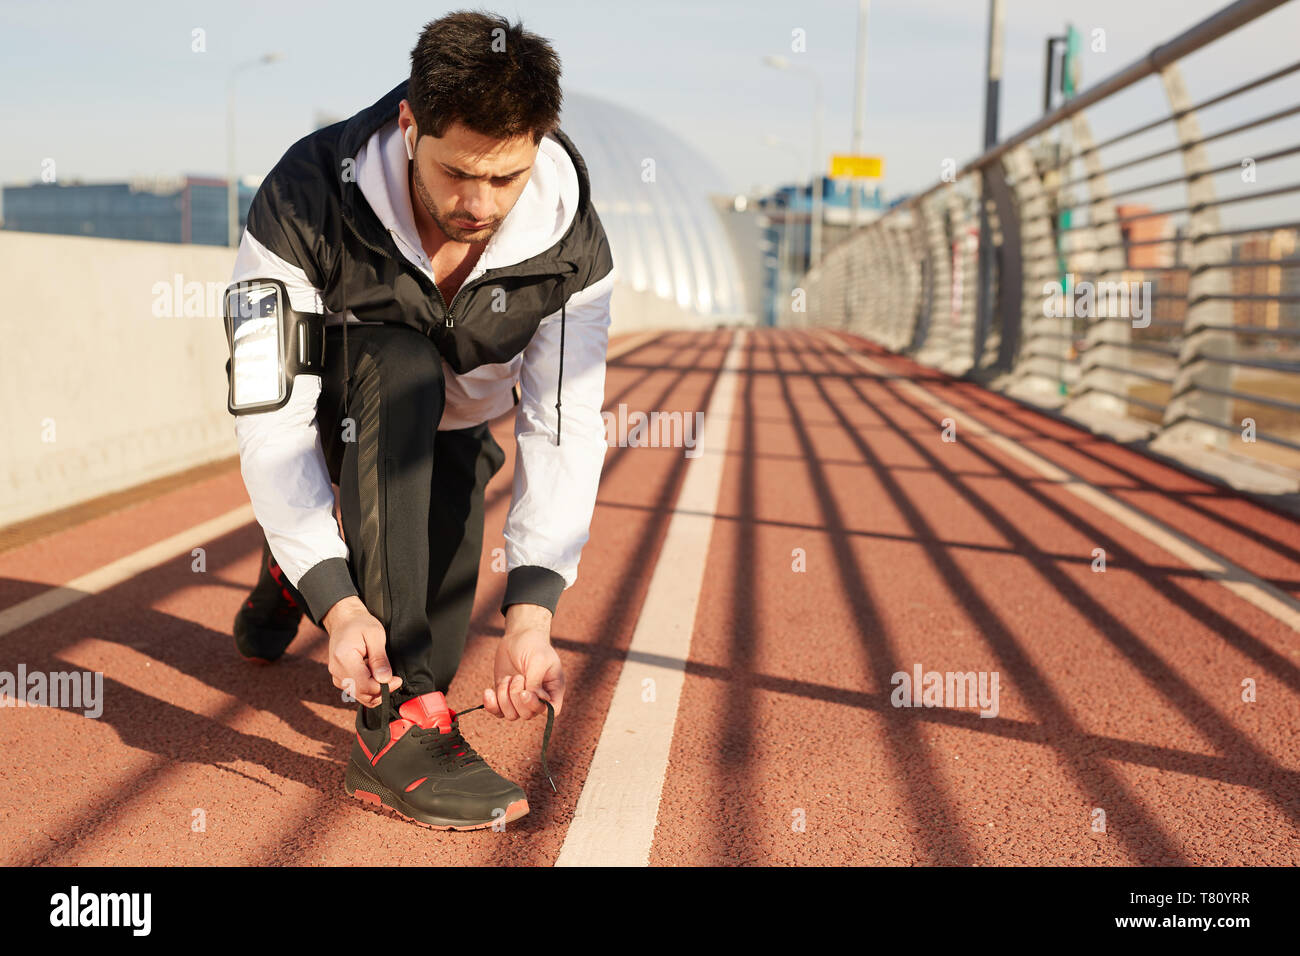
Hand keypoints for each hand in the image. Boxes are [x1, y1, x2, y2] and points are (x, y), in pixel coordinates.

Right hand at [324, 596, 400, 707]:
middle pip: (362, 694)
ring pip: (359, 695)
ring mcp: (336, 676)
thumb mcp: (375, 635)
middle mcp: (337, 671)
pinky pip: (356, 692)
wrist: (344, 620)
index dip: (384, 687)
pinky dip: (368, 689)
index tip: (398, 679)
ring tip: (384, 675)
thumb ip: (379, 658)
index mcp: (344, 659)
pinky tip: (375, 676)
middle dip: (381, 691)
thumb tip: (385, 680)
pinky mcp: (339, 679)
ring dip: (375, 691)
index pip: (365, 685)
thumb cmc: (360, 624)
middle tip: (395, 679)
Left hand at [484, 604, 564, 719]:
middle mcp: (538, 698)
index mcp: (552, 690)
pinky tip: (489, 691)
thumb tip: (532, 699)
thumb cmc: (534, 646)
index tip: (525, 692)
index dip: (537, 706)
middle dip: (517, 695)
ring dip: (505, 696)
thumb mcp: (538, 660)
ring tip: (508, 677)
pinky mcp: (505, 697)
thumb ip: (536, 681)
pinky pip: (497, 711)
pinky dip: (491, 704)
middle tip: (517, 676)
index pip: (551, 711)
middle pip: (527, 714)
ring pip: (511, 715)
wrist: (518, 637)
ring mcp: (520, 699)